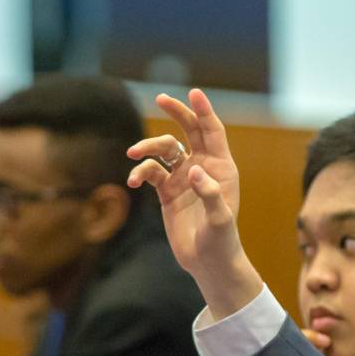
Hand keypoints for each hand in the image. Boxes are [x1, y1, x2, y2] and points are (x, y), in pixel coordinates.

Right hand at [126, 90, 261, 317]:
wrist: (207, 263)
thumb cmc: (222, 241)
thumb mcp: (220, 220)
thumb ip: (210, 194)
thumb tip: (195, 171)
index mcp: (222, 167)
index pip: (212, 131)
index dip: (203, 111)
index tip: (193, 93)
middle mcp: (203, 167)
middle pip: (188, 131)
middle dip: (176, 113)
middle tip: (160, 98)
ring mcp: (183, 178)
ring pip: (164, 150)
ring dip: (148, 147)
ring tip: (133, 153)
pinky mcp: (167, 192)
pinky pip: (151, 173)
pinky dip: (140, 173)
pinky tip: (133, 181)